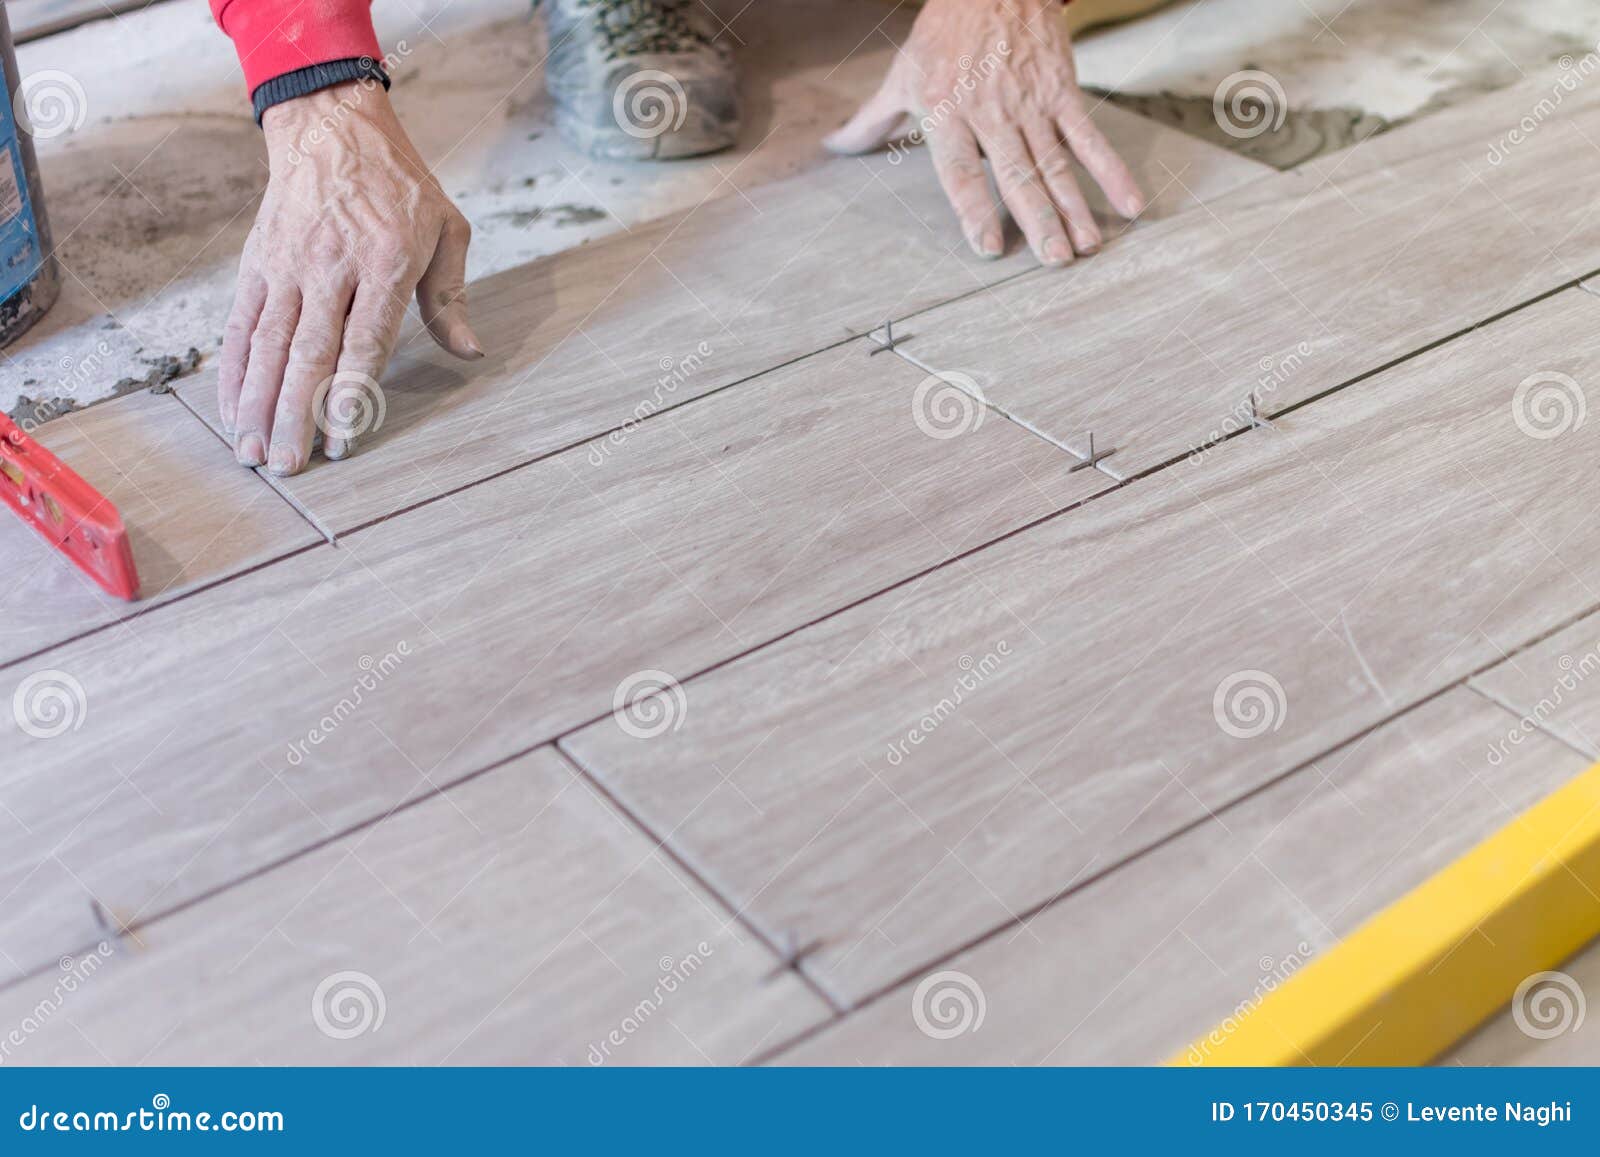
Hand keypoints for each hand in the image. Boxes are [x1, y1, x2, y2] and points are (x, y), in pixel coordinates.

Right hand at [220, 81, 481, 474]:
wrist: (332, 129)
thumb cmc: (400, 188)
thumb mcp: (446, 230)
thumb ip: (451, 297)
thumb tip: (470, 352)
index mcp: (386, 260)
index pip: (364, 339)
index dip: (349, 392)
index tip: (339, 438)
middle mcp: (330, 266)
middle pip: (308, 353)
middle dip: (295, 414)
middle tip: (290, 466)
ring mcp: (287, 267)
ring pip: (268, 346)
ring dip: (258, 404)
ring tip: (253, 453)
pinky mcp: (257, 266)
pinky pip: (241, 327)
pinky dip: (233, 372)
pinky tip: (232, 412)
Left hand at [825, 0, 1144, 265]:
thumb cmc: (944, 34)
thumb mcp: (902, 74)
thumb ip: (873, 119)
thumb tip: (835, 147)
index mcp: (947, 112)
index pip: (962, 171)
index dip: (975, 209)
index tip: (990, 246)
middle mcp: (991, 112)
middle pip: (1018, 174)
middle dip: (1039, 219)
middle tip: (1053, 260)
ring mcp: (1032, 104)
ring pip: (1056, 163)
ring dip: (1074, 207)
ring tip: (1085, 247)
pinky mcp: (1062, 93)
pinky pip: (1090, 137)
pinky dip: (1112, 171)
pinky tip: (1129, 204)